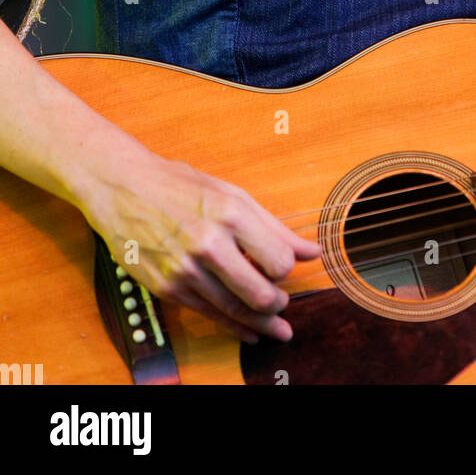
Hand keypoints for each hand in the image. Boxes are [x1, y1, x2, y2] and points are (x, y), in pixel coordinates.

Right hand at [79, 150, 321, 343]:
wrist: (122, 187)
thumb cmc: (180, 185)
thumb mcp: (231, 195)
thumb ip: (274, 226)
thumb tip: (312, 251)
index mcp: (231, 213)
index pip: (277, 260)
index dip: (286, 270)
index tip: (284, 269)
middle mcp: (209, 243)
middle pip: (259, 293)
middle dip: (277, 305)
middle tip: (284, 305)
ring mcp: (186, 268)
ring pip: (234, 309)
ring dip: (260, 324)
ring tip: (276, 329)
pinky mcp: (167, 287)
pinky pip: (208, 315)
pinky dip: (232, 327)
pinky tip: (248, 332)